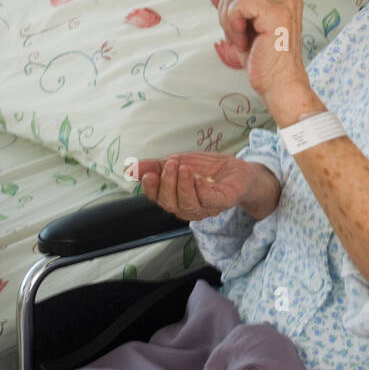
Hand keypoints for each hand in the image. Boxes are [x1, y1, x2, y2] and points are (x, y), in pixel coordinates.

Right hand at [136, 152, 281, 221]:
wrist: (238, 170)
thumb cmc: (206, 169)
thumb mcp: (178, 162)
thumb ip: (155, 166)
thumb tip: (129, 169)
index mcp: (175, 198)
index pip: (158, 198)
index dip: (151, 188)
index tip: (148, 174)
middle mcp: (188, 207)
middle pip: (170, 204)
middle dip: (167, 184)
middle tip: (170, 164)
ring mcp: (206, 207)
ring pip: (188, 204)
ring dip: (184, 186)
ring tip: (184, 168)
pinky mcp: (222, 202)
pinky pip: (209, 201)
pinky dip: (202, 190)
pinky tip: (199, 178)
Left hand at [204, 0, 311, 103]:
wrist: (279, 84)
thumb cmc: (264, 60)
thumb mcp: (240, 27)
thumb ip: (229, 4)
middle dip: (226, 9)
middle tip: (237, 34)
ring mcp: (284, 1)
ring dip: (229, 18)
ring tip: (242, 38)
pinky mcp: (277, 11)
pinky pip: (240, 3)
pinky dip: (233, 22)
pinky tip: (244, 39)